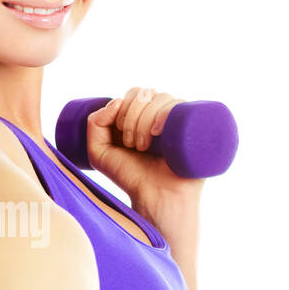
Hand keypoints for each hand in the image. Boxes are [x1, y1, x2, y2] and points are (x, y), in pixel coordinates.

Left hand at [86, 86, 204, 227]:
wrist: (157, 197)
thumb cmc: (130, 177)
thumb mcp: (99, 152)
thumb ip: (94, 124)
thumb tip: (116, 101)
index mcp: (142, 115)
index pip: (134, 93)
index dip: (122, 109)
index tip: (121, 137)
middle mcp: (162, 113)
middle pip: (145, 92)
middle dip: (131, 116)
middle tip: (132, 145)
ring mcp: (178, 119)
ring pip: (161, 97)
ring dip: (144, 120)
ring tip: (144, 147)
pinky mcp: (193, 126)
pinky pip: (180, 104)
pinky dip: (164, 113)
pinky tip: (158, 132)